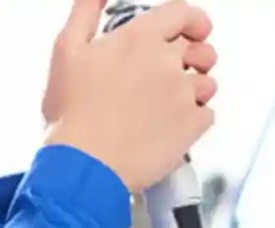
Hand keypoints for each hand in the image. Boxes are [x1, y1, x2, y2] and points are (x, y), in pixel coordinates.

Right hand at [42, 0, 218, 192]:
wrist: (85, 165)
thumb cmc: (72, 115)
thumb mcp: (67, 51)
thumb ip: (85, 13)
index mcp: (140, 39)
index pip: (184, 13)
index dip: (193, 20)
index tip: (194, 29)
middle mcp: (167, 62)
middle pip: (201, 50)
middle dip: (195, 59)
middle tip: (177, 74)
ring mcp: (183, 94)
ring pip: (207, 84)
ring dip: (194, 92)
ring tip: (167, 107)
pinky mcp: (192, 126)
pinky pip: (207, 115)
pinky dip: (194, 121)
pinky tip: (170, 128)